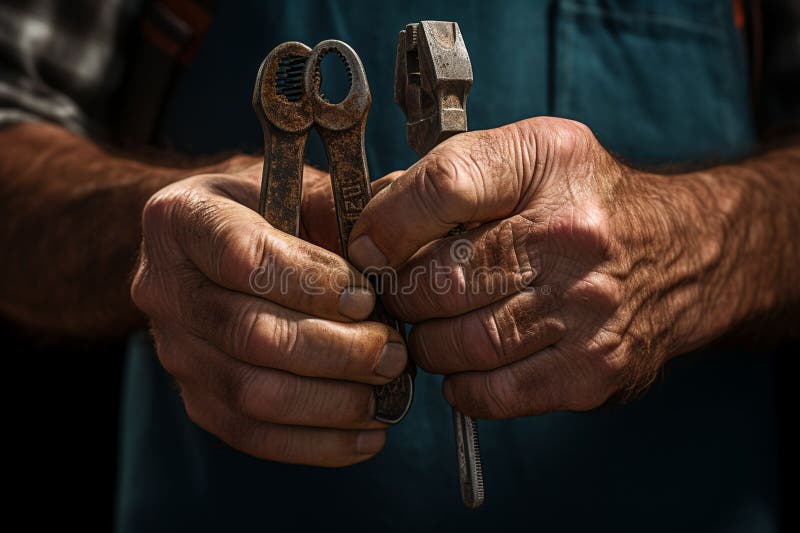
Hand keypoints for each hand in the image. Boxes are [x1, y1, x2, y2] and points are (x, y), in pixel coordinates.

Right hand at [131, 159, 407, 465]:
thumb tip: (402, 241)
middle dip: (335, 350)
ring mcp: (174, 350)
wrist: (213, 249)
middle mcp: (165, 288)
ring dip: (332, 401)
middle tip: (393, 353)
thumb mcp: (297, 188)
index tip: (365, 297)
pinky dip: (316, 443)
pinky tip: (368, 435)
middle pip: (251, 334)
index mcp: (183, 219)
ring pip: (252, 393)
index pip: (243, 256)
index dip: (310, 283)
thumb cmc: (267, 211)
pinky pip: (252, 435)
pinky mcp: (196, 397)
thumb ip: (340, 207)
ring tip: (388, 392)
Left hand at [348, 117, 730, 418]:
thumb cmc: (581, 202)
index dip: (385, 224)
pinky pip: (489, 393)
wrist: (682, 253)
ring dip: (426, 341)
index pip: (442, 187)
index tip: (369, 247)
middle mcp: (571, 236)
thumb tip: (367, 230)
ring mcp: (585, 309)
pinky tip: (466, 361)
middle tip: (401, 293)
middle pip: (437, 279)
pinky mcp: (592, 369)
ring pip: (456, 344)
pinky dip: (459, 384)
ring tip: (436, 324)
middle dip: (399, 293)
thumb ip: (443, 178)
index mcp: (546, 163)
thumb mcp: (526, 155)